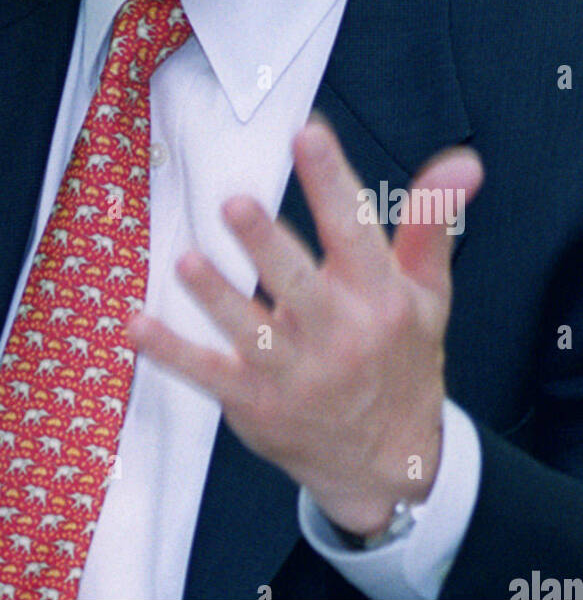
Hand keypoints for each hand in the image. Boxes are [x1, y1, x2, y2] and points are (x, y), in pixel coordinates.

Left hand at [125, 116, 483, 534]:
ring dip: (216, 296)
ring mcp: (293, 374)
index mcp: (380, 300)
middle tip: (235, 203)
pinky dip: (171, 352)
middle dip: (266, 245)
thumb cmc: (401, 358)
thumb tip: (462, 162)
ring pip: (250, 331)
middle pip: (297, 284)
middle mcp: (338, 336)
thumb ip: (430, 223)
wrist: (389, 464)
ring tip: (187, 260)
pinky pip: (208, 375)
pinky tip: (137, 325)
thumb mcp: (427, 294)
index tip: (308, 136)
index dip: (332, 182)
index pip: (355, 232)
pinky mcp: (255, 404)